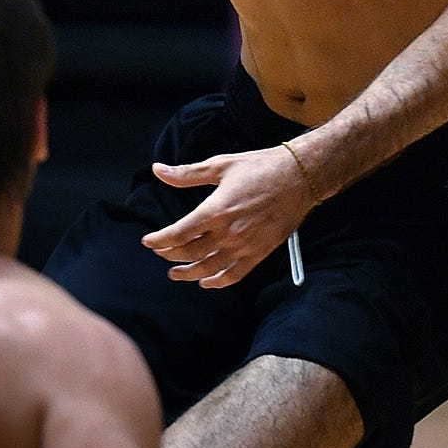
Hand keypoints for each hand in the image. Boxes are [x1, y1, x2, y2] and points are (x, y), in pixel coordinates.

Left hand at [139, 146, 315, 288]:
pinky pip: (234, 275)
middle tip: (161, 254)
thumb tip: (157, 170)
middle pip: (190, 253)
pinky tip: (206, 282)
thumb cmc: (259, 167)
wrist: (299, 177)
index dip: (159, 240)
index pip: (178, 234)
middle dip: (170, 255)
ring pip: (209, 268)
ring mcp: (245, 246)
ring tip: (176, 273)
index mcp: (215, 210)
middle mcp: (228, 233)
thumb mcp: (220, 165)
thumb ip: (186, 173)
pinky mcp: (260, 253)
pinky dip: (218, 282)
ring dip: (188, 273)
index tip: (147, 242)